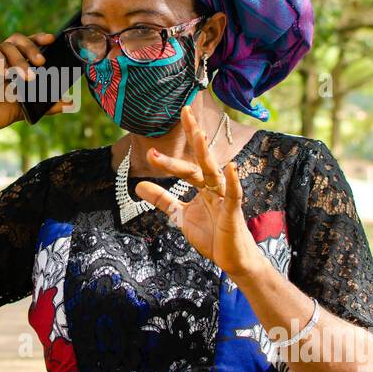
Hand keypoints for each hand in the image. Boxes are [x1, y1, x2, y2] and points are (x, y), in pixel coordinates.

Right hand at [0, 32, 64, 142]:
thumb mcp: (25, 108)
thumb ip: (45, 104)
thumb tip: (69, 103)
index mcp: (13, 63)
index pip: (27, 44)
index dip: (38, 39)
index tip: (51, 40)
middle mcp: (0, 57)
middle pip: (17, 40)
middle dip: (31, 49)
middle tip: (41, 63)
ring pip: (4, 45)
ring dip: (18, 59)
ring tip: (25, 77)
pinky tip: (4, 72)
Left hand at [134, 105, 266, 281]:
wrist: (233, 260)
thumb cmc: (212, 236)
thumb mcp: (180, 217)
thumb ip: (162, 200)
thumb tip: (138, 185)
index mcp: (203, 187)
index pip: (185, 167)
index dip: (168, 159)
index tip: (151, 150)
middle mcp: (214, 187)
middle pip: (202, 158)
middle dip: (194, 135)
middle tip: (184, 111)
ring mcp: (225, 198)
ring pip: (214, 172)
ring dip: (206, 153)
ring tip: (198, 133)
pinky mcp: (234, 213)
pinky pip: (234, 195)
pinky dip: (232, 182)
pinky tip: (230, 168)